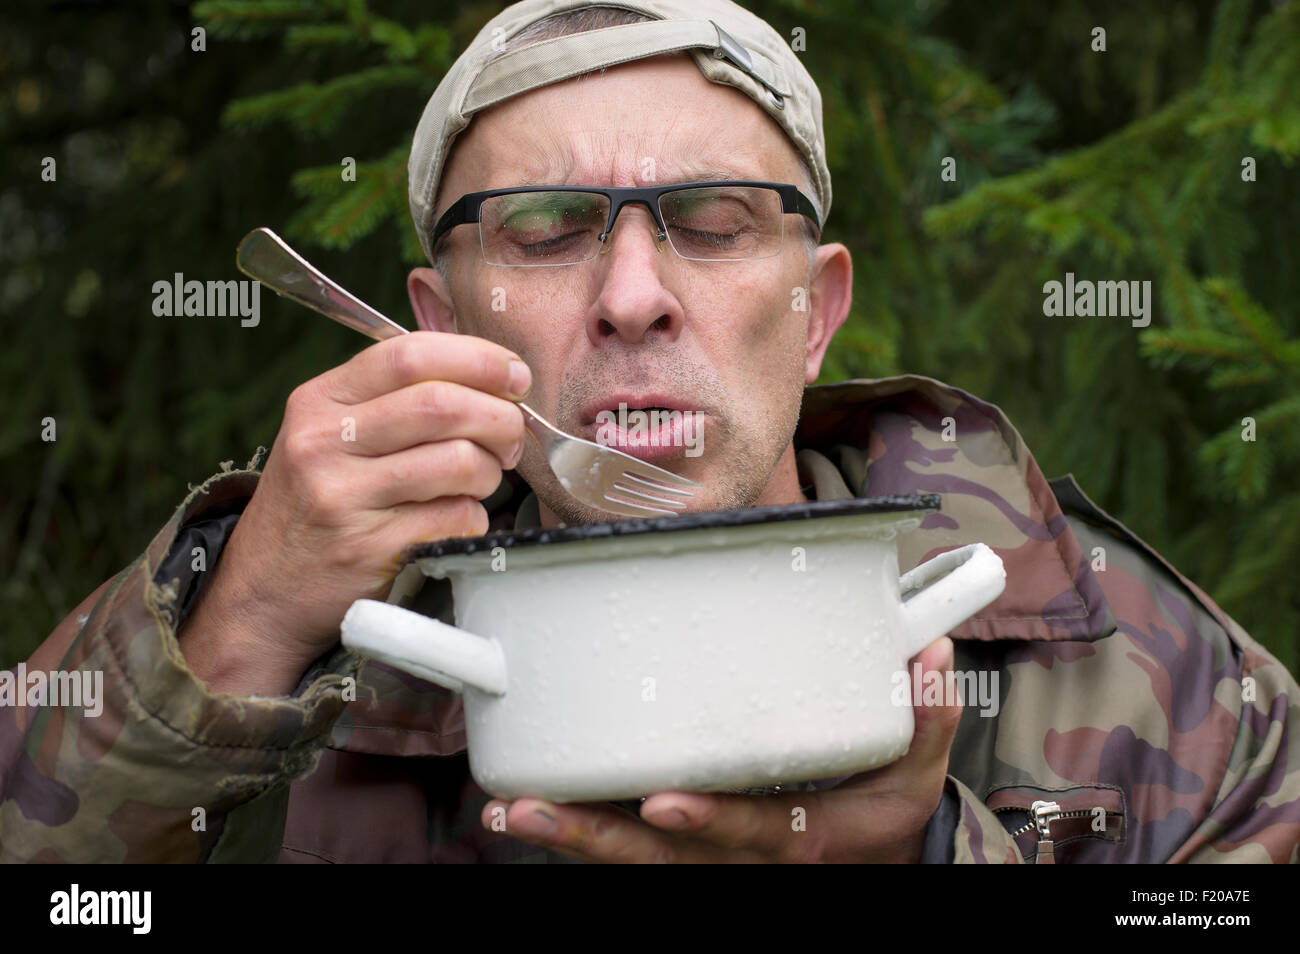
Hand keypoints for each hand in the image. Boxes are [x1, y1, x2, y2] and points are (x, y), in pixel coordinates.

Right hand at [179, 331, 531, 694]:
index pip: (409, 355)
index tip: (514, 374)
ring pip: (459, 461)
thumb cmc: (314, 504)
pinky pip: (458, 517)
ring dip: (491, 471)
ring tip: (480, 480)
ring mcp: (344, 499)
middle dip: (500, 417)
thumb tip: (495, 376)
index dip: (478, 359)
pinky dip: (474, 516)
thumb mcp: (328, 435)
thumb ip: (394, 399)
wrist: (264, 593)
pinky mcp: (371, 549)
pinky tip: (453, 519)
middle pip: (443, 406)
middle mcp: (324, 444)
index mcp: (319, 401)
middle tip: (511, 435)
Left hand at [482, 635, 959, 862]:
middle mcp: (744, 861)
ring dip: (573, 837)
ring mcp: (708, 863)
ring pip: (635, 864)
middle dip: (599, 837)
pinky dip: (581, 836)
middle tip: (533, 807)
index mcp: (802, 838)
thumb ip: (923, 717)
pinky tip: (530, 806)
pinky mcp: (684, 857)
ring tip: (511, 808)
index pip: (753, 832)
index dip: (710, 820)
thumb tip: (930, 654)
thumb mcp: (914, 775)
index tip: (661, 800)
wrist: (867, 866)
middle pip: (666, 861)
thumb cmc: (882, 815)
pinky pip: (629, 856)